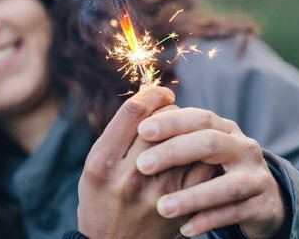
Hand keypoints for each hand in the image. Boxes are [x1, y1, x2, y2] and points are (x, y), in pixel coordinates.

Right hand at [78, 86, 217, 238]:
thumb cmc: (100, 200)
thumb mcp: (93, 166)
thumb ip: (117, 133)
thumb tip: (149, 96)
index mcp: (103, 163)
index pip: (135, 111)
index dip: (152, 93)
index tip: (159, 93)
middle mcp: (131, 177)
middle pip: (164, 122)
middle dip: (171, 110)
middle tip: (171, 113)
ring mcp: (161, 193)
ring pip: (190, 141)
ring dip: (189, 130)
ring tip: (183, 132)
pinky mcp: (183, 205)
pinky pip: (204, 166)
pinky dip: (202, 153)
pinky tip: (195, 154)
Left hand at [136, 108, 285, 237]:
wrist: (262, 200)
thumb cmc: (218, 169)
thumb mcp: (201, 149)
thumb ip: (178, 136)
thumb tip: (135, 122)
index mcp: (225, 129)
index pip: (198, 117)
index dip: (171, 122)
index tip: (142, 130)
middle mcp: (244, 148)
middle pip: (211, 142)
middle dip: (175, 152)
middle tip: (142, 165)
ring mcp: (256, 177)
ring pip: (227, 185)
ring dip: (193, 196)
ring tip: (163, 207)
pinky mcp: (261, 206)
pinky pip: (233, 214)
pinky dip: (209, 221)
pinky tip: (185, 229)